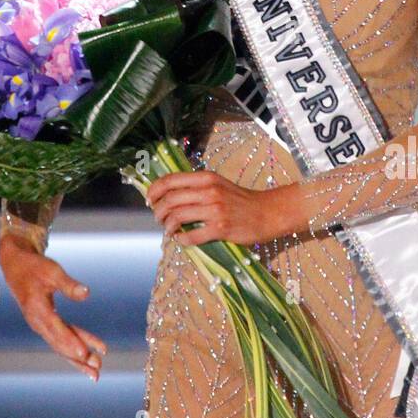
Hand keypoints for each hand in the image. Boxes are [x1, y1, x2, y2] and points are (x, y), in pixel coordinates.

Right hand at [0, 233, 107, 380]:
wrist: (16, 267)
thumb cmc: (35, 267)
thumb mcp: (52, 271)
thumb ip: (69, 284)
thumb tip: (87, 293)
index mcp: (37, 308)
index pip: (56, 328)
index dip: (70, 341)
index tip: (85, 353)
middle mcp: (37, 321)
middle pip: (59, 343)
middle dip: (78, 357)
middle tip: (97, 368)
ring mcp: (40, 324)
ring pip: (60, 345)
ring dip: (77, 358)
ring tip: (97, 370)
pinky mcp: (45, 324)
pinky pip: (60, 338)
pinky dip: (74, 346)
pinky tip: (88, 355)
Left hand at [145, 170, 301, 246]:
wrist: (267, 212)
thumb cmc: (240, 200)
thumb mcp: (218, 184)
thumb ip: (196, 187)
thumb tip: (168, 195)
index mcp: (205, 178)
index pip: (170, 180)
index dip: (154, 191)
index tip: (149, 200)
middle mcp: (209, 191)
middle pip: (170, 200)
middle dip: (158, 211)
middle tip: (158, 219)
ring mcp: (215, 209)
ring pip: (177, 217)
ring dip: (167, 226)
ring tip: (169, 230)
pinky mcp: (221, 228)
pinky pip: (192, 235)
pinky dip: (182, 239)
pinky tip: (182, 239)